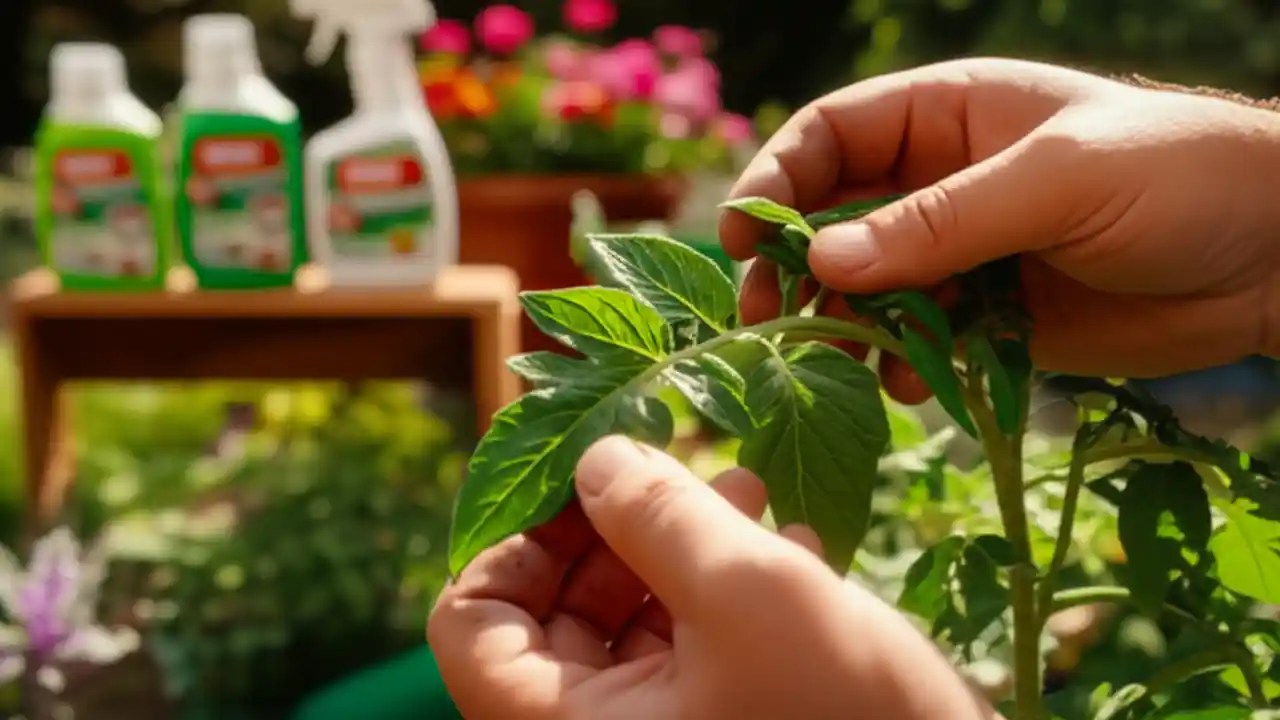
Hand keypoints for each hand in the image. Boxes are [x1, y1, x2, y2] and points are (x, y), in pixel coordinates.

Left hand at [428, 436, 993, 719]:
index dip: (515, 537)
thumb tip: (595, 456)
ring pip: (628, 631)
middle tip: (682, 471)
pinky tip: (789, 551)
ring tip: (749, 493)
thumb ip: (658, 513)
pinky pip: (687, 660)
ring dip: (678, 551)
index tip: (587, 478)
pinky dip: (721, 598)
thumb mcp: (750, 594)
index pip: (469, 624)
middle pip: (551, 618)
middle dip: (617, 530)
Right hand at [722, 58, 1279, 391]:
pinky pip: (914, 341)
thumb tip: (823, 265)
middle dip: (790, 268)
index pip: (831, 136)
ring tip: (834, 365)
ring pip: (865, 290)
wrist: (1275, 259)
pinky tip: (907, 386)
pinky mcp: (986, 319)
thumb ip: (939, 222)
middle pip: (830, 219)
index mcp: (948, 117)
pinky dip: (897, 365)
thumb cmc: (1178, 179)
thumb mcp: (1056, 182)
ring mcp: (961, 254)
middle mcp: (940, 182)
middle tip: (766, 321)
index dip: (777, 181)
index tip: (741, 239)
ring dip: (839, 327)